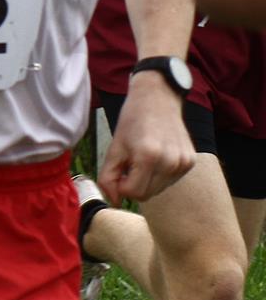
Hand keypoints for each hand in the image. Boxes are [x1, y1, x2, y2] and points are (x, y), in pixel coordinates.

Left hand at [100, 80, 195, 202]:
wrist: (157, 98)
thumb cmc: (132, 121)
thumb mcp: (113, 147)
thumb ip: (108, 177)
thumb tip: (113, 201)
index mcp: (149, 157)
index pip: (133, 193)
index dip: (120, 186)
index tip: (117, 171)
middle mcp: (171, 162)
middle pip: (147, 194)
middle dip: (132, 184)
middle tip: (128, 163)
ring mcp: (184, 163)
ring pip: (159, 189)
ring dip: (146, 180)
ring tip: (141, 158)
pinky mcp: (191, 162)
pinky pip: (170, 180)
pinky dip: (159, 174)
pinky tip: (156, 156)